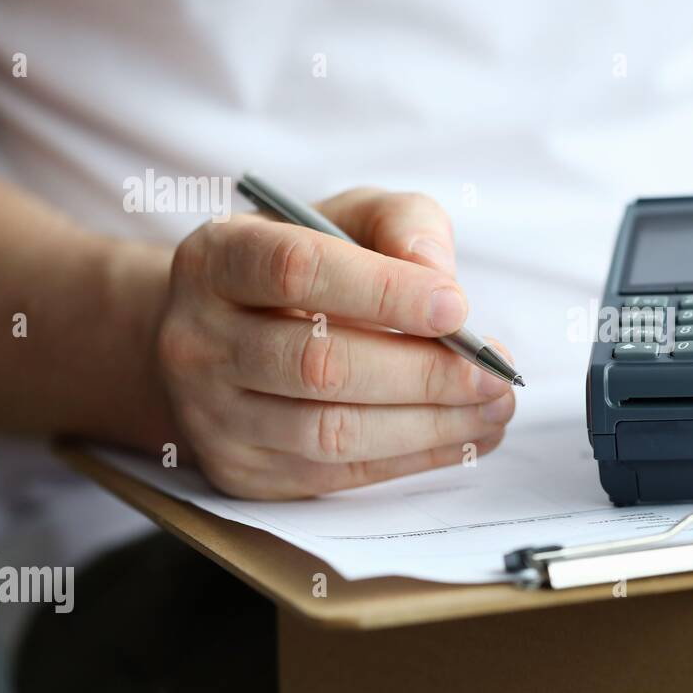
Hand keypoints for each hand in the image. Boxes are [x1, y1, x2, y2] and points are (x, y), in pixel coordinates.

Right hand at [156, 188, 514, 498]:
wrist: (220, 337)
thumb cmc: (302, 270)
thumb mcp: (345, 218)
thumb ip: (400, 223)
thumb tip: (439, 274)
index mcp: (218, 258)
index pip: (296, 270)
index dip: (384, 291)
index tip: (457, 306)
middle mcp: (198, 339)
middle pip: (320, 364)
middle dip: (424, 372)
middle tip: (494, 372)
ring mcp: (212, 415)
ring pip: (331, 431)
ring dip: (429, 424)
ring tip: (495, 406)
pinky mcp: (243, 471)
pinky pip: (339, 473)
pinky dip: (415, 457)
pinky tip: (467, 435)